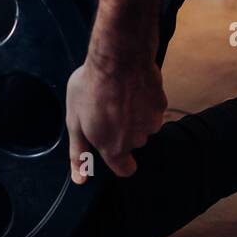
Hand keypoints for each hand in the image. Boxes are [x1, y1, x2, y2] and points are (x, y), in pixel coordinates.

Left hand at [65, 56, 166, 182]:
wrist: (119, 57)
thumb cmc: (93, 88)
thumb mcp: (75, 122)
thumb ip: (79, 153)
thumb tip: (80, 178)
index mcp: (114, 148)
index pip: (125, 170)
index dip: (119, 161)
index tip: (110, 147)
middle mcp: (137, 140)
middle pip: (131, 143)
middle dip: (120, 131)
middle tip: (105, 109)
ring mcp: (153, 121)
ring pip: (143, 125)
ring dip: (133, 115)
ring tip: (117, 95)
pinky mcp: (161, 103)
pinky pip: (152, 107)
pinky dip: (143, 101)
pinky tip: (131, 87)